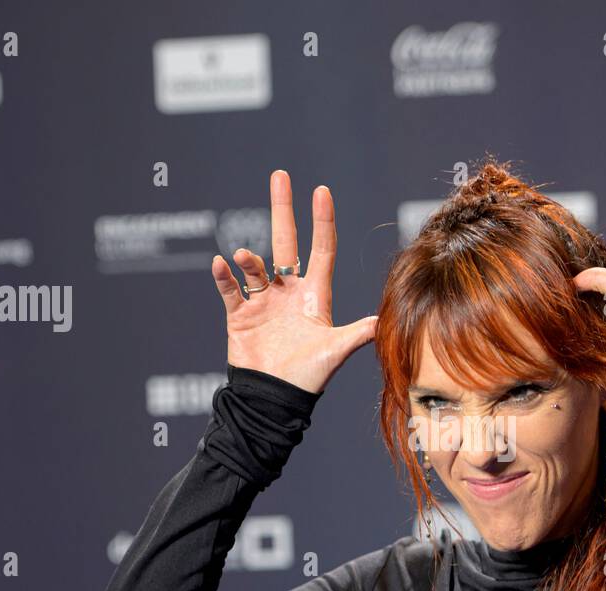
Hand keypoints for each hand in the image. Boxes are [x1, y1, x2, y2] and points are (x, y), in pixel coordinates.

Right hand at [211, 170, 377, 393]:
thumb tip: (385, 320)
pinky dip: (224, 276)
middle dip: (283, 209)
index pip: (321, 250)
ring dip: (250, 258)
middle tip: (280, 176)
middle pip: (286, 242)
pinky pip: (230, 289)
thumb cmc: (308, 378)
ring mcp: (264, 302)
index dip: (322, 221)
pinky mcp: (240, 315)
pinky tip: (221, 265)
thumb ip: (357, 334)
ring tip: (245, 258)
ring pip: (256, 266)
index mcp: (314, 296)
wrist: (274, 399)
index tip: (321, 190)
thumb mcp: (335, 351)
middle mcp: (288, 293)